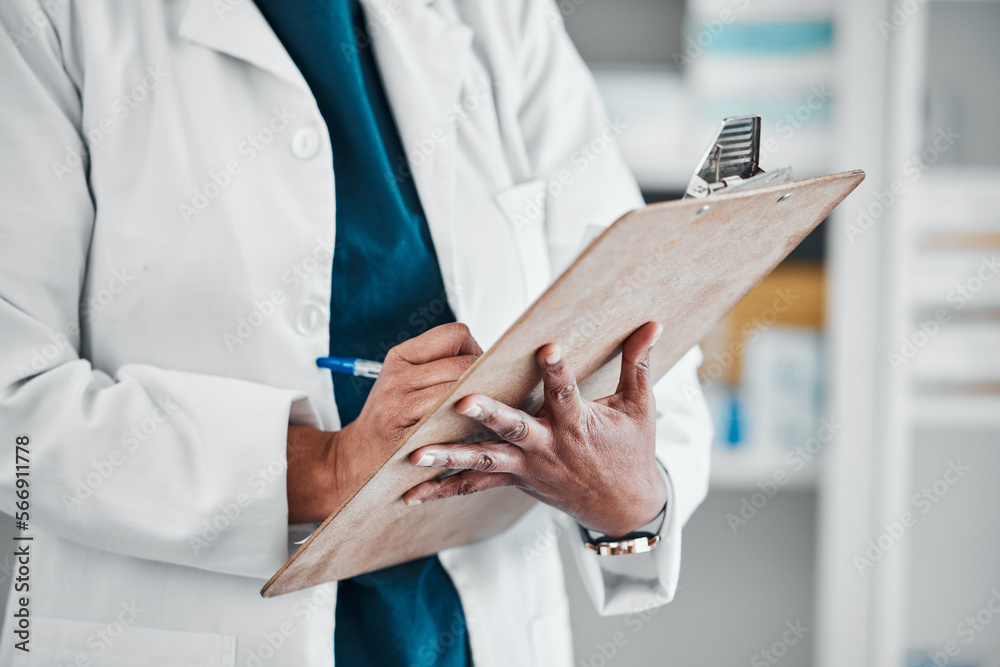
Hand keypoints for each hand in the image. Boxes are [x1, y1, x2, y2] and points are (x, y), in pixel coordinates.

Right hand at [286, 323, 481, 522]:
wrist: (358, 460)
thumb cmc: (393, 420)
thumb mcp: (405, 382)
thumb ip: (439, 366)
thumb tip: (492, 360)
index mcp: (401, 356)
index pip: (455, 335)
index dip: (475, 351)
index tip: (478, 372)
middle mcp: (398, 376)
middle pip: (464, 365)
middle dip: (486, 380)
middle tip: (491, 397)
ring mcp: (399, 406)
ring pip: (460, 392)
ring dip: (479, 404)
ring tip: (483, 414)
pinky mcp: (404, 436)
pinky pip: (449, 422)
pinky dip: (465, 425)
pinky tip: (469, 432)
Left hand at [403, 322, 665, 536]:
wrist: (622, 508)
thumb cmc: (632, 452)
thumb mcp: (640, 409)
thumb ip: (638, 365)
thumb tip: (652, 324)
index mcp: (578, 425)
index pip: (567, 392)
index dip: (558, 369)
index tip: (546, 346)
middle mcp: (548, 447)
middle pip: (514, 429)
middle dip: (489, 415)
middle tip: (463, 402)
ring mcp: (527, 468)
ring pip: (483, 461)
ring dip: (448, 457)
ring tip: (414, 455)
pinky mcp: (515, 482)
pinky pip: (474, 486)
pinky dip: (442, 489)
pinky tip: (409, 493)